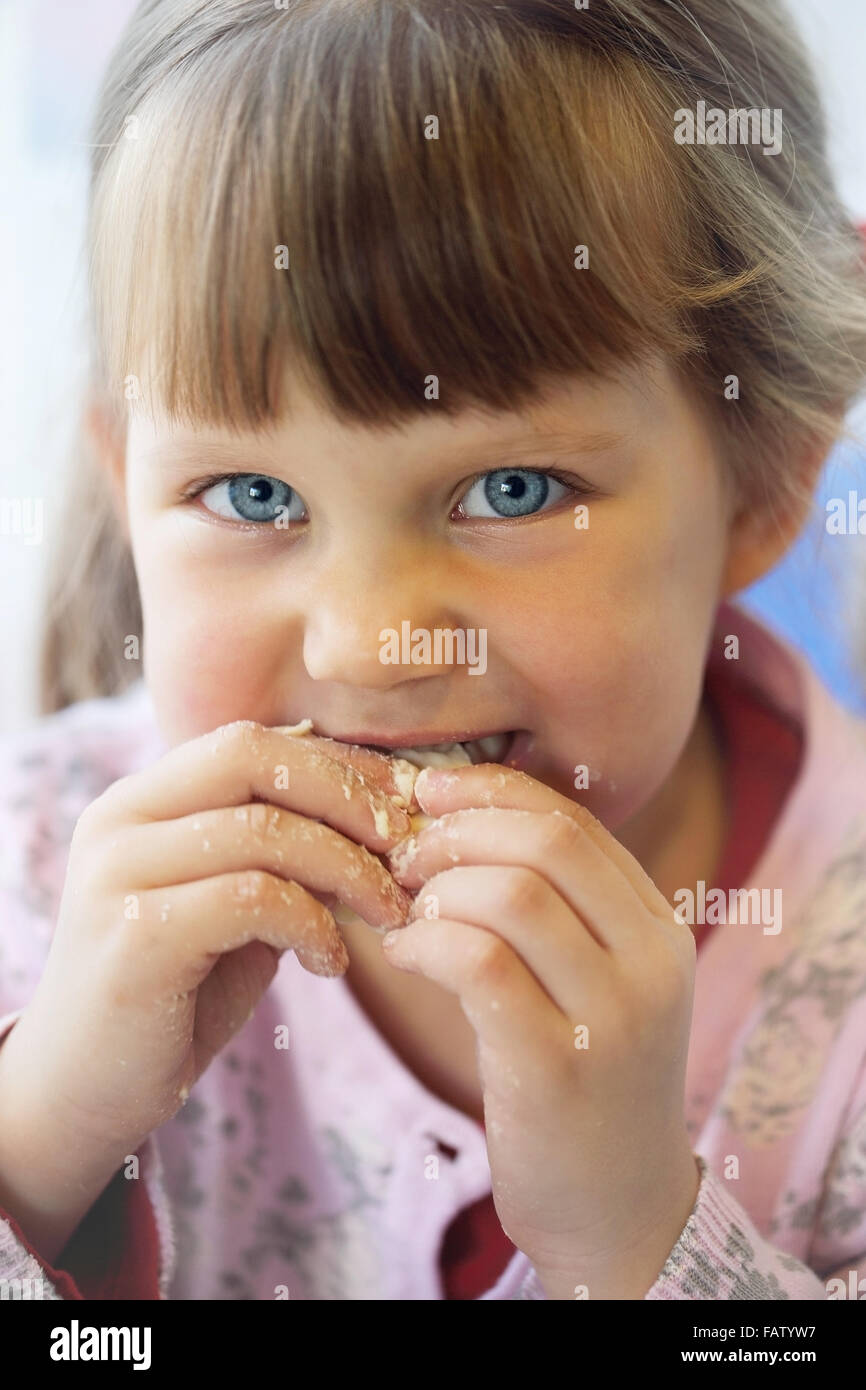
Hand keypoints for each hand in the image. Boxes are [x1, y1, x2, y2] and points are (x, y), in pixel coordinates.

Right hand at [0, 722, 411, 1261]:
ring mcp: (118, 873)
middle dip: (345, 798)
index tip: (403, 806)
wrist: (83, 1095)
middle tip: (403, 851)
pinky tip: (330, 964)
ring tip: (385, 916)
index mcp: (140, 801)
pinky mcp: (134, 933)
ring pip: (263, 831)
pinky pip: (253, 897)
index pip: (249, 743)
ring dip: (347, 871)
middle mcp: (119, 821)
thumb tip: (381, 818)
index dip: (337, 766)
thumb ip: (283, 857)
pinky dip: (313, 925)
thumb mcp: (235, 909)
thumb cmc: (173, 996)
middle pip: (251, 758)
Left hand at [382, 762, 701, 1299]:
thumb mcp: (599, 982)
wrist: (617, 1209)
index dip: (491, 791)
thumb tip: (456, 819)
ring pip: (511, 894)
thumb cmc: (585, 1080)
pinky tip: (403, 955)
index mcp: (658, 927)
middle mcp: (650, 962)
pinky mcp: (555, 1069)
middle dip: (457, 831)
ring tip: (407, 916)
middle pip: (546, 841)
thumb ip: (558, 907)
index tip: (430, 790)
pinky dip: (424, 942)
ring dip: (436, 890)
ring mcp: (611, 1016)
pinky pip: (478, 963)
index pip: (573, 819)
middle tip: (405, 856)